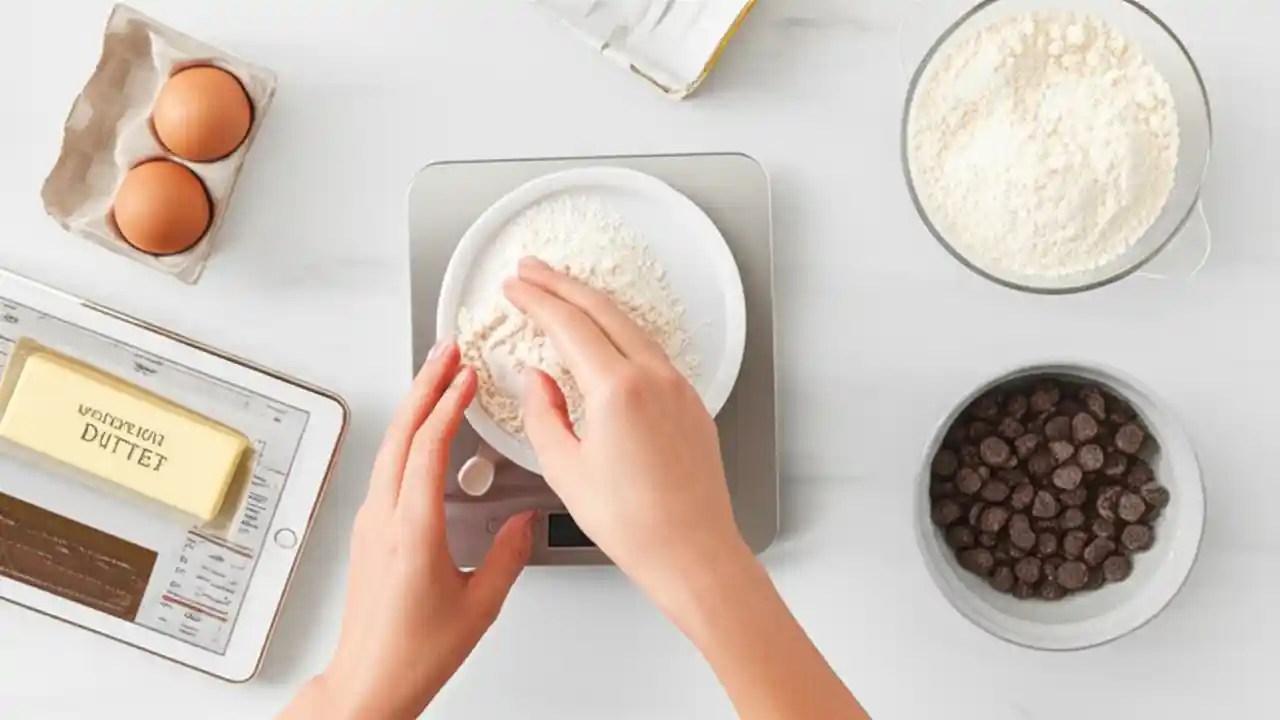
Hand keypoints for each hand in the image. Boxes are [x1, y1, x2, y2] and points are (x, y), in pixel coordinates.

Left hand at [280, 342, 534, 719]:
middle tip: (447, 350)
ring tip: (437, 378)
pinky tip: (422, 432)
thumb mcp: (481, 605)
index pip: (428, 447)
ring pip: (389, 447)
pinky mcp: (370, 532)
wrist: (369, 680)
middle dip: (424, 385)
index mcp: (413, 532)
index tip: (467, 375)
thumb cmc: (415, 652)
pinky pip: (387, 467)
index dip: (448, 404)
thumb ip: (509, 555)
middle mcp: (384, 519)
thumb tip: (526, 522)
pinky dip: (407, 437)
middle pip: (400, 433)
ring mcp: (371, 523)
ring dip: (413, 407)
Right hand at [507, 259, 868, 719]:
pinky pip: (650, 349)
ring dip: (593, 303)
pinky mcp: (690, 401)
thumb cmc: (634, 523)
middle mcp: (654, 377)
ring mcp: (678, 385)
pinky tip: (606, 335)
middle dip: (562, 284)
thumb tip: (537, 380)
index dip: (537, 300)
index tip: (515, 286)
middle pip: (602, 310)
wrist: (693, 551)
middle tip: (532, 269)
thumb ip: (544, 414)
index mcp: (618, 389)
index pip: (569, 325)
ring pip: (630, 324)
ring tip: (563, 292)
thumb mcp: (566, 470)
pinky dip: (620, 330)